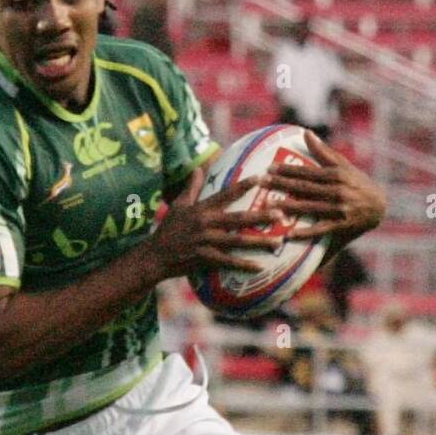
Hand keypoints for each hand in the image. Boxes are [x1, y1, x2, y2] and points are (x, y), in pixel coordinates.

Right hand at [144, 165, 291, 281]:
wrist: (155, 256)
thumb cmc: (168, 230)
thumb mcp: (178, 205)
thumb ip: (192, 187)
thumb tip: (199, 168)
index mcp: (202, 209)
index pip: (227, 194)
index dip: (245, 185)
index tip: (263, 178)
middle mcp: (206, 223)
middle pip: (238, 218)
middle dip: (260, 216)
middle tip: (281, 214)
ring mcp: (205, 242)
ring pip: (237, 241)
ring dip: (258, 242)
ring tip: (277, 242)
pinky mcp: (204, 259)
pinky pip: (228, 262)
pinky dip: (243, 265)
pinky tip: (259, 267)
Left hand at [267, 130, 386, 247]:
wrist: (379, 206)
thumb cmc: (356, 182)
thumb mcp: (343, 165)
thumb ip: (323, 151)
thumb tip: (305, 132)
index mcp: (335, 175)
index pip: (307, 171)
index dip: (287, 170)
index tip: (269, 168)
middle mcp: (337, 191)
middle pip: (305, 187)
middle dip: (282, 184)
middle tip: (263, 183)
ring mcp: (339, 209)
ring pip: (310, 207)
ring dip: (290, 206)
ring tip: (270, 205)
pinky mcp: (341, 225)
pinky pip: (320, 229)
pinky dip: (305, 232)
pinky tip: (289, 234)